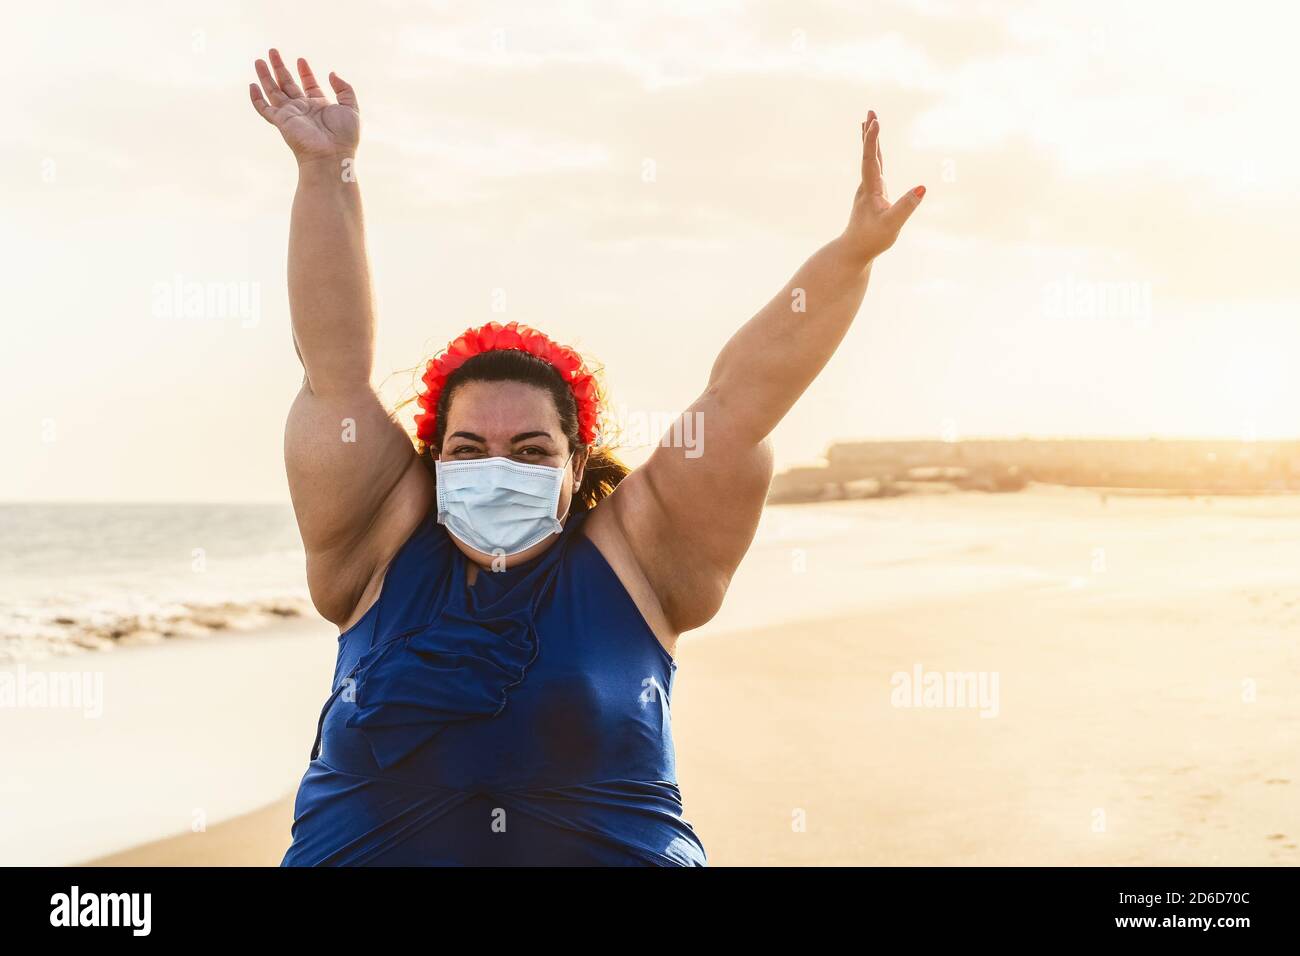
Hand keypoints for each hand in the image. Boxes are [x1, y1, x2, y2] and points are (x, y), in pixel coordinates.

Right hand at [249, 49, 358, 162]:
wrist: (332, 155)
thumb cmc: (344, 136)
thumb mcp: (351, 108)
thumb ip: (344, 89)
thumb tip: (332, 73)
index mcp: (319, 106)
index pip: (309, 84)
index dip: (305, 72)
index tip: (301, 60)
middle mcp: (303, 109)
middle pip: (288, 84)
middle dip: (280, 67)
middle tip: (273, 51)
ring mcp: (291, 114)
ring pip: (273, 91)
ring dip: (266, 76)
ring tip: (259, 60)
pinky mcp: (281, 121)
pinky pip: (264, 109)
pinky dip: (257, 98)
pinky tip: (252, 85)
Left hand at [841, 110, 923, 261]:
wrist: (854, 251)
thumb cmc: (872, 239)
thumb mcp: (892, 225)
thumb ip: (907, 206)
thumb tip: (922, 187)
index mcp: (870, 190)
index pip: (870, 160)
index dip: (871, 140)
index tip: (874, 122)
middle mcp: (866, 186)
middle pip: (869, 155)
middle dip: (870, 133)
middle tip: (871, 112)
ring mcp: (868, 189)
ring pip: (870, 160)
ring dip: (871, 140)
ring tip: (870, 121)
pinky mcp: (871, 194)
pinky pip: (873, 168)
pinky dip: (874, 154)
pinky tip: (875, 151)